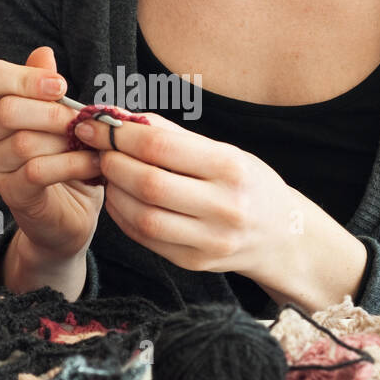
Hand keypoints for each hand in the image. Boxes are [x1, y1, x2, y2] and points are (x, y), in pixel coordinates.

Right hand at [0, 45, 104, 261]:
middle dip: (52, 113)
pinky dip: (72, 164)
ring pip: (24, 142)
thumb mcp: (63, 117)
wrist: (71, 212)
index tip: (61, 87)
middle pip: (8, 110)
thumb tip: (43, 52)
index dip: (24, 76)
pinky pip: (38, 171)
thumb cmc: (66, 156)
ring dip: (67, 141)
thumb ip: (49, 87)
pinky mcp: (11, 193)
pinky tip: (93, 164)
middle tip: (83, 120)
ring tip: (94, 145)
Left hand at [72, 108, 301, 277]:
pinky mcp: (195, 262)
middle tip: (98, 149)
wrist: (283, 236)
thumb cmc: (247, 184)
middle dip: (112, 161)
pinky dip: (123, 215)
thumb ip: (172, 135)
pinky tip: (120, 198)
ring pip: (142, 215)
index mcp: (230, 167)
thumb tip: (122, 117)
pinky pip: (145, 238)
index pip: (160, 146)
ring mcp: (209, 240)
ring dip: (114, 191)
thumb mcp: (224, 151)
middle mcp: (224, 206)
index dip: (119, 134)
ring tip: (109, 173)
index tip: (96, 124)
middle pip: (147, 183)